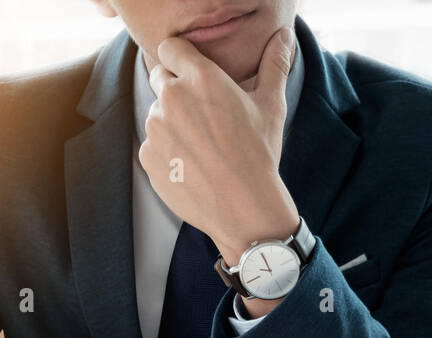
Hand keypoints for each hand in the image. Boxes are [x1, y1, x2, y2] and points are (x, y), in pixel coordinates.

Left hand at [139, 29, 299, 274]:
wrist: (243, 206)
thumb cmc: (259, 154)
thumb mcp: (270, 106)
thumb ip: (274, 65)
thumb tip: (283, 36)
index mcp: (201, 78)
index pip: (171, 48)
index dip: (181, 59)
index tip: (191, 74)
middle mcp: (172, 98)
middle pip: (160, 79)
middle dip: (176, 90)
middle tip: (202, 117)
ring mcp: (156, 129)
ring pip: (157, 116)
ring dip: (172, 125)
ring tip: (201, 148)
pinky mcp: (148, 157)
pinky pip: (152, 146)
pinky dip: (166, 153)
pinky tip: (191, 166)